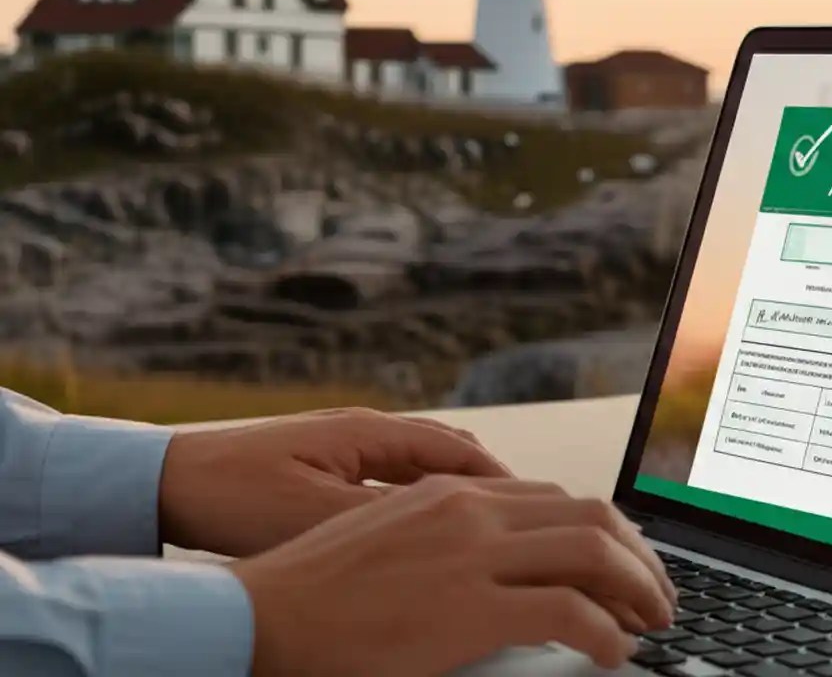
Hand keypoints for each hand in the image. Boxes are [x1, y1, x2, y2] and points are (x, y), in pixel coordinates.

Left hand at [159, 407, 510, 555]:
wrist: (166, 479)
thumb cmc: (234, 494)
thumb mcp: (314, 514)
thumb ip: (383, 518)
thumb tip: (445, 531)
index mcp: (370, 432)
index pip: (459, 450)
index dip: (502, 481)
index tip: (536, 511)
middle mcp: (365, 429)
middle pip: (450, 451)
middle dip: (490, 484)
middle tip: (523, 522)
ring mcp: (346, 444)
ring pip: (423, 464)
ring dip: (458, 492)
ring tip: (487, 528)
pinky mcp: (328, 463)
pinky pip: (395, 476)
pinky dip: (424, 499)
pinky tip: (424, 531)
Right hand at [230, 475, 678, 676]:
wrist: (260, 616)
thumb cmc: (317, 589)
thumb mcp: (394, 536)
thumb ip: (454, 539)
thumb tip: (504, 564)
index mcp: (455, 493)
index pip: (559, 499)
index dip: (608, 533)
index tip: (628, 563)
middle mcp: (472, 510)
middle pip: (592, 516)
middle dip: (640, 557)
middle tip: (657, 595)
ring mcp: (472, 554)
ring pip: (594, 552)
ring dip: (637, 588)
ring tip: (652, 622)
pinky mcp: (468, 607)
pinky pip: (568, 610)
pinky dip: (605, 630)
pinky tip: (613, 651)